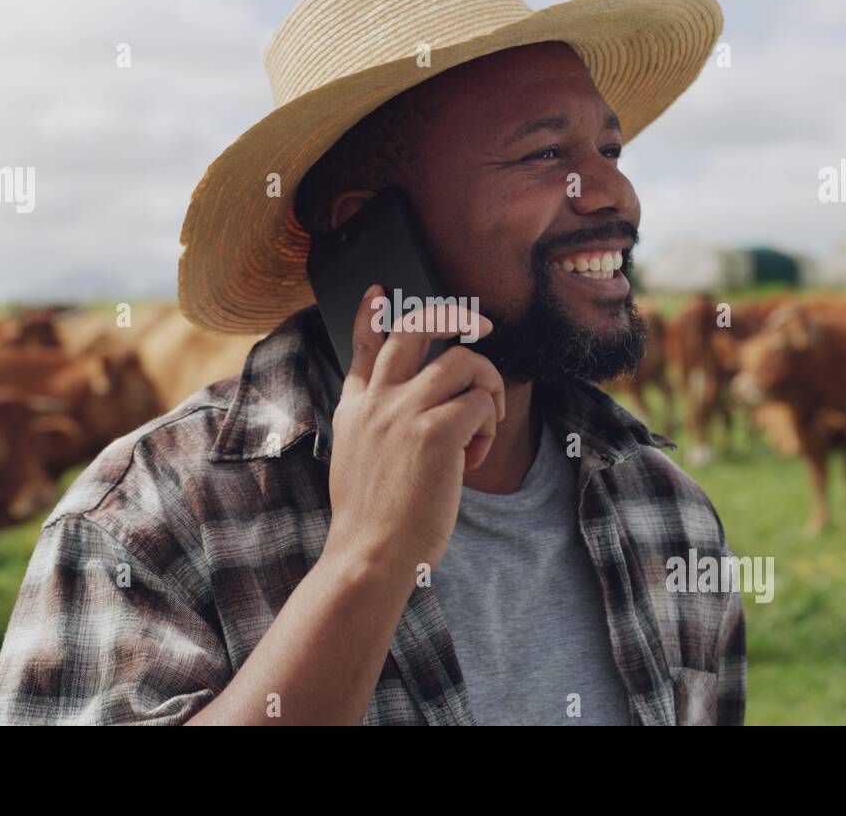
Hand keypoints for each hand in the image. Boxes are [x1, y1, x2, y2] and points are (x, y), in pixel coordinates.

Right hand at [324, 285, 504, 575]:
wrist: (369, 555)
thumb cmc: (371, 520)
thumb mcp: (355, 459)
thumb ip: (372, 427)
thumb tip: (401, 413)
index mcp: (356, 407)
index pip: (363, 344)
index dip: (372, 313)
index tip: (379, 291)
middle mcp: (377, 400)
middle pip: (415, 326)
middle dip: (454, 314)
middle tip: (483, 326)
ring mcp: (404, 412)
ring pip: (463, 360)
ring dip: (488, 388)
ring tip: (483, 427)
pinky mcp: (435, 432)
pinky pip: (480, 403)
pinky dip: (490, 426)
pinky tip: (476, 458)